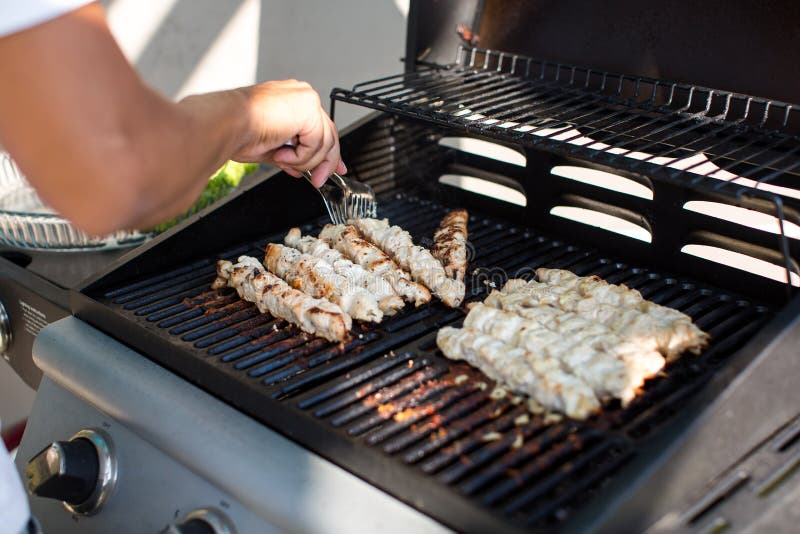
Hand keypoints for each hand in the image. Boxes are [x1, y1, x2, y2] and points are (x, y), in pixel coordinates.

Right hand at [231, 80, 345, 186]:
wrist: (225, 124)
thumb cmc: (236, 131)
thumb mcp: (271, 147)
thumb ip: (291, 156)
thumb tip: (302, 169)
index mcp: (291, 101)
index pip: (319, 127)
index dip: (327, 151)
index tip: (332, 168)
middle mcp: (301, 96)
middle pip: (328, 134)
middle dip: (325, 162)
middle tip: (318, 179)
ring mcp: (306, 100)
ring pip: (324, 143)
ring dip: (303, 161)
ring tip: (281, 159)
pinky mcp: (308, 109)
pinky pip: (316, 143)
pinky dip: (300, 156)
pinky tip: (281, 153)